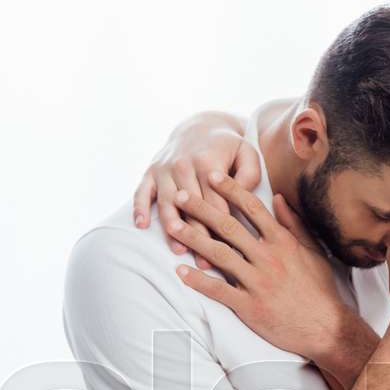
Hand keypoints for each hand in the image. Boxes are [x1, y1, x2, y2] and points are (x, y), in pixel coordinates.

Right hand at [133, 123, 260, 247]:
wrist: (200, 126)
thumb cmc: (229, 147)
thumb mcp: (247, 153)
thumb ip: (250, 174)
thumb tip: (240, 195)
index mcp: (208, 164)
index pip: (215, 204)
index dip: (222, 231)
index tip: (230, 254)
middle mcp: (183, 166)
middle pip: (191, 209)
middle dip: (199, 237)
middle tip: (206, 263)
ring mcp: (164, 169)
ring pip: (167, 204)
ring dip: (172, 228)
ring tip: (179, 250)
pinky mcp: (150, 172)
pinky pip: (141, 191)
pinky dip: (139, 208)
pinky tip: (141, 226)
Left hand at [172, 176, 359, 362]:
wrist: (326, 328)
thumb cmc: (320, 289)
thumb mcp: (313, 251)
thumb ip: (294, 224)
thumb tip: (278, 198)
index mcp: (283, 242)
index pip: (253, 208)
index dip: (231, 190)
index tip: (212, 176)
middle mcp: (268, 258)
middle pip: (229, 227)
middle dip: (202, 209)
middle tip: (181, 195)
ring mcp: (258, 282)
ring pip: (219, 255)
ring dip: (193, 239)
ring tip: (172, 227)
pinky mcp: (250, 306)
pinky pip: (219, 291)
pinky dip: (198, 281)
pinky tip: (181, 272)